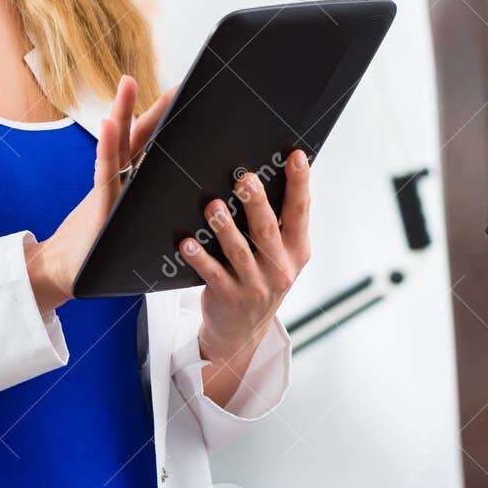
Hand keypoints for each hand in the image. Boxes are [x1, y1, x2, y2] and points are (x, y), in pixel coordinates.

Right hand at [25, 75, 175, 313]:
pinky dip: (105, 147)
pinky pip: (103, 172)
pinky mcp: (98, 204)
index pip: (154, 151)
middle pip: (140, 139)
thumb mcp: (137, 233)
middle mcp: (120, 181)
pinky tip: (107, 126)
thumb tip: (192, 218)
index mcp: (132, 186)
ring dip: (122, 113)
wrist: (64, 272)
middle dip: (157, 112)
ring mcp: (107, 189)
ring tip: (128, 83)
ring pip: (118, 146)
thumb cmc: (101, 256)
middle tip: (177, 86)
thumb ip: (155, 218)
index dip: (169, 128)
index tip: (188, 104)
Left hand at [180, 150, 310, 402]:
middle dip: (257, 202)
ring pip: (239, 251)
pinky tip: (187, 243)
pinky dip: (199, 258)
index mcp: (296, 250)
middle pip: (267, 229)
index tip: (297, 156)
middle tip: (245, 178)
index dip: (300, 183)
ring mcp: (255, 285)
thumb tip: (261, 174)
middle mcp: (279, 267)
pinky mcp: (229, 297)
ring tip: (213, 206)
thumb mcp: (278, 255)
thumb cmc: (259, 277)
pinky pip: (212, 274)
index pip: (301, 211)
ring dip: (225, 228)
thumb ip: (277, 223)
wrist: (242, 331)